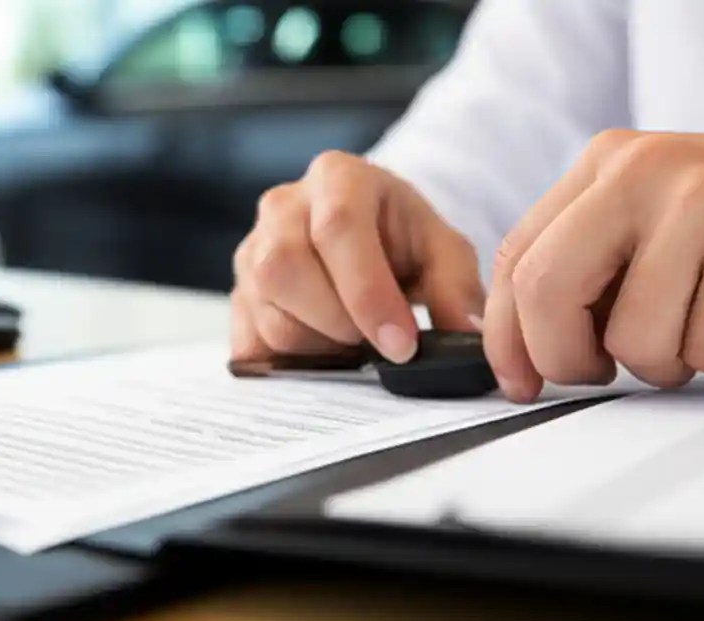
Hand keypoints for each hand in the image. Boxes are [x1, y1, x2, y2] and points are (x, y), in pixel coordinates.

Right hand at [231, 151, 484, 363]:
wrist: (366, 238)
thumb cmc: (402, 239)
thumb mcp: (443, 250)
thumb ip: (457, 289)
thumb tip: (465, 335)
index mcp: (337, 178)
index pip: (338, 229)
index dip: (368, 293)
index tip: (401, 344)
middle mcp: (282, 205)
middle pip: (285, 268)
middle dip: (337, 321)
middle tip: (374, 340)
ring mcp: (251, 249)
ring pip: (266, 310)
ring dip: (317, 343)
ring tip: (352, 339)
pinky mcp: (238, 294)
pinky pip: (250, 341)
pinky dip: (289, 359)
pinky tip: (323, 348)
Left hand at [485, 130, 703, 401]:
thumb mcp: (651, 220)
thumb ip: (584, 264)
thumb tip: (514, 347)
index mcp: (606, 162)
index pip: (514, 258)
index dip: (505, 336)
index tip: (519, 380)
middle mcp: (644, 170)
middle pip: (545, 291)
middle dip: (562, 358)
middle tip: (597, 373)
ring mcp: (703, 203)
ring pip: (630, 339)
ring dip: (664, 364)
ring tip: (697, 326)